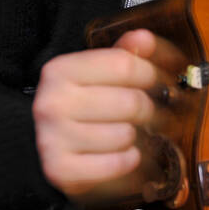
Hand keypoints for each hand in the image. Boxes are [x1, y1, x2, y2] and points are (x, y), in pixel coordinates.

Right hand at [32, 29, 185, 204]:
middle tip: (153, 113)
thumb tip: (145, 39)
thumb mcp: (98, 75)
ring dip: (137, 137)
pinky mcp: (61, 170)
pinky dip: (128, 160)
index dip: (151, 73)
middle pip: (130, 102)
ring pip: (125, 135)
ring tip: (132, 134)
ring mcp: (53, 138)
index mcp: (61, 70)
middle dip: (150, 109)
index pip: (124, 65)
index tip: (158, 81)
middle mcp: (52, 102)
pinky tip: (125, 153)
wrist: (50, 150)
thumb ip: (122, 55)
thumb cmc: (83, 109)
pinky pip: (116, 164)